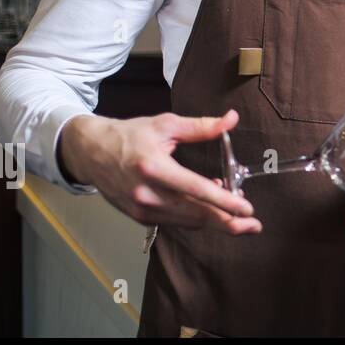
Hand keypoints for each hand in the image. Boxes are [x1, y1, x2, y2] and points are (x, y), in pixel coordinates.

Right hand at [60, 110, 262, 235]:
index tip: (247, 208)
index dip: (224, 201)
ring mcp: (142, 209)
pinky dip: (196, 216)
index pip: (195, 190)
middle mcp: (147, 194)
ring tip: (237, 212)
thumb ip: (202, 126)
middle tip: (254, 224)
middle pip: (195, 215)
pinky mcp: (140, 217)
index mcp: (153, 168)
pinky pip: (176, 221)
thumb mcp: (166, 124)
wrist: (91, 152)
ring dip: (214, 219)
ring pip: (187, 222)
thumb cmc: (130, 135)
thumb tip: (232, 119)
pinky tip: (211, 207)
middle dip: (228, 222)